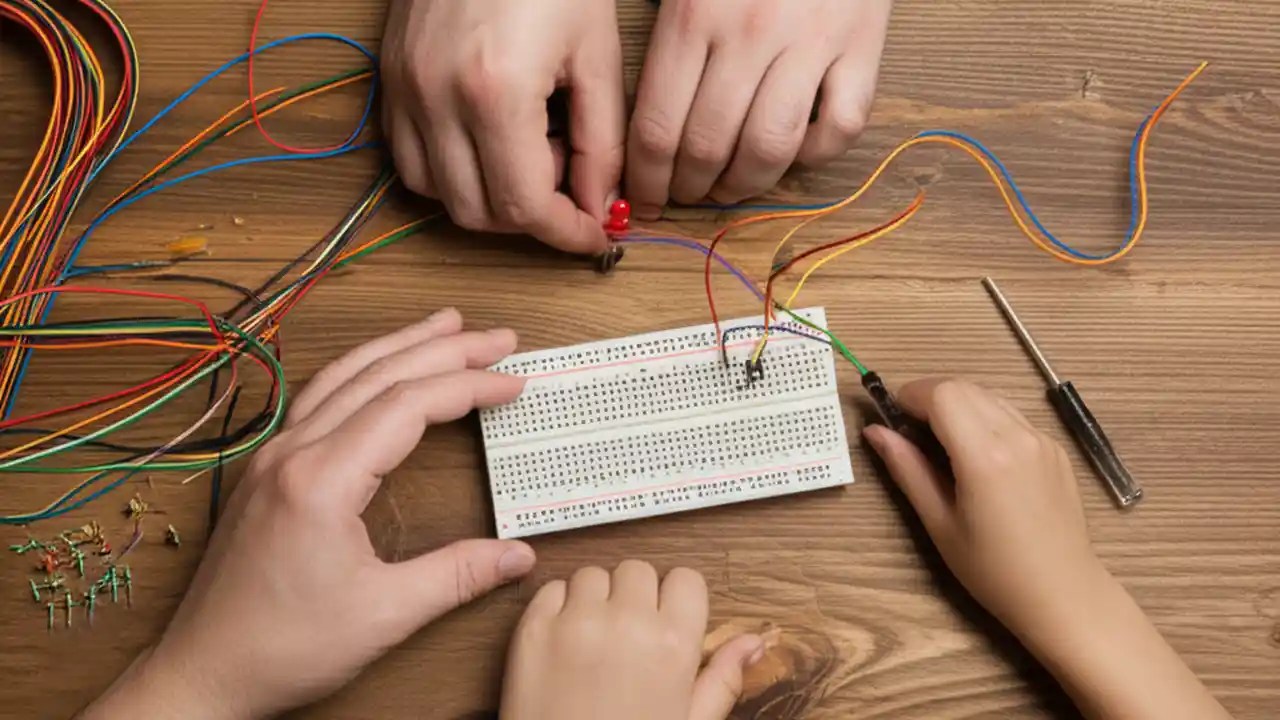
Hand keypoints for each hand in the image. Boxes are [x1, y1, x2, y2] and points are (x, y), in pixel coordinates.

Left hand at [83, 310, 536, 719]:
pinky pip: (319, 399)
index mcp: (320, 480)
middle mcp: (292, 454)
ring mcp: (272, 457)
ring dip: (400, 346)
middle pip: (378, 375)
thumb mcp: (384, 615)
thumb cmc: (283, 647)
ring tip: (446, 325)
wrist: (204, 673)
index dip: (467, 386)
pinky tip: (379, 370)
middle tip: (499, 336)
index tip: (514, 380)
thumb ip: (458, 576)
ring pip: (343, 376)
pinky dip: (362, 371)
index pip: (407, 405)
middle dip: (445, 348)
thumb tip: (520, 556)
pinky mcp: (265, 471)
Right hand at [381, 0, 624, 251]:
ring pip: (440, 196)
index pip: (524, 206)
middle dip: (532, 215)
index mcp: (494, 92)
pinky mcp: (389, 81)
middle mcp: (436, 98)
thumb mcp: (596, 57)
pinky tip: (493, 138)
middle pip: (480, 213)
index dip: (566, 233)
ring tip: (531, 147)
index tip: (594, 235)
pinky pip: (412, 162)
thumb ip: (602, 145)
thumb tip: (601, 209)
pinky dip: (454, 172)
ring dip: (491, 197)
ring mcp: (404, 90)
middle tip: (569, 176)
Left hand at [501, 561, 763, 719]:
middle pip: (638, 570)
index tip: (667, 621)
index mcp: (674, 644)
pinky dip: (558, 607)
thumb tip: (754, 642)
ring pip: (594, 574)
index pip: (686, 579)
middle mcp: (626, 621)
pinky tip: (563, 643)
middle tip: (628, 634)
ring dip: (596, 598)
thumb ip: (722, 678)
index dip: (676, 600)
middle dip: (636, 596)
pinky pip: (551, 589)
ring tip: (594, 640)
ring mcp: (575, 621)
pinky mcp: (532, 629)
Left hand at [627, 0, 891, 215]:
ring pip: (769, 149)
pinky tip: (793, 151)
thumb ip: (663, 35)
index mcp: (695, 14)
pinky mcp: (863, 48)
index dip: (646, 179)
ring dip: (742, 185)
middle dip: (688, 188)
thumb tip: (633, 122)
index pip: (657, 127)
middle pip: (706, 147)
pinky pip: (838, 129)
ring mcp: (812, 43)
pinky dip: (814, 154)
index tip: (643, 199)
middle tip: (683, 195)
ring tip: (728, 187)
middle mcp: (751, 33)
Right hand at [863, 378, 1105, 635]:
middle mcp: (1017, 436)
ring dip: (958, 404)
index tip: (894, 419)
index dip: (911, 396)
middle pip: (964, 387)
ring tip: (942, 444)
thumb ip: (907, 470)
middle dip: (931, 398)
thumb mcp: (940, 524)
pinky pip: (1012, 415)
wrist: (1063, 593)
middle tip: (911, 432)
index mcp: (985, 456)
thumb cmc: (993, 570)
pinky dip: (985, 418)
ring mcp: (1042, 439)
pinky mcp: (1055, 449)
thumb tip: (874, 432)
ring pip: (989, 396)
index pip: (942, 394)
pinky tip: (978, 456)